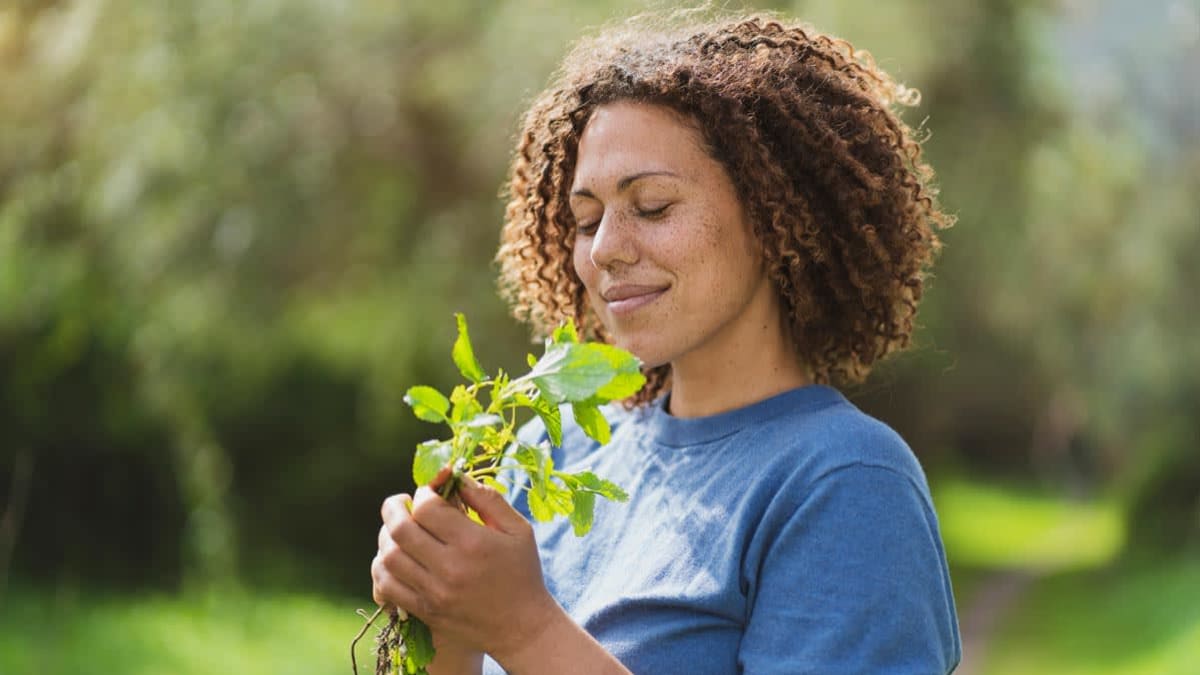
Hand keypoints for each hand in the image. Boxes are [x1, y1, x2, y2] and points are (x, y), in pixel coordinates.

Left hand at [372, 471, 559, 663]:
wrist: (522, 628)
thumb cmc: (522, 572)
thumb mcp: (518, 529)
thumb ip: (488, 499)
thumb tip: (457, 477)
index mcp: (473, 543)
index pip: (427, 508)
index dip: (423, 493)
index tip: (429, 493)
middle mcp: (450, 568)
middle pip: (401, 530)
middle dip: (394, 508)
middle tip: (400, 502)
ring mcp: (434, 593)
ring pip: (389, 557)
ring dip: (386, 537)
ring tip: (397, 528)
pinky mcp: (425, 611)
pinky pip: (387, 586)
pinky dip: (382, 568)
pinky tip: (394, 557)